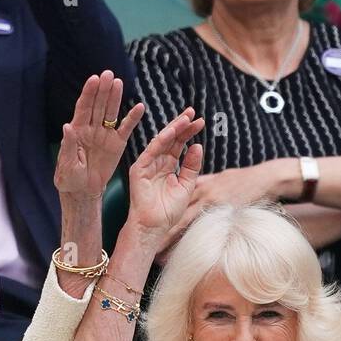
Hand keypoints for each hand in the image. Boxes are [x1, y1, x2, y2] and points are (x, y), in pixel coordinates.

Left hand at [54, 71, 144, 197]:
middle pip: (98, 105)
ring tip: (119, 82)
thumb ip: (67, 145)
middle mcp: (91, 129)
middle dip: (103, 90)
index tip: (94, 79)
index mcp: (77, 131)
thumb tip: (67, 126)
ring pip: (111, 112)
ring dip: (115, 98)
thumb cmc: (69, 178)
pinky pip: (125, 129)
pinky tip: (139, 107)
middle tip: (108, 74)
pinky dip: (132, 118)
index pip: (84, 107)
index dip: (89, 93)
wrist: (82, 191)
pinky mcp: (116, 144)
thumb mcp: (66, 164)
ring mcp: (104, 135)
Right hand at [125, 109, 205, 245]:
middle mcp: (157, 163)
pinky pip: (151, 150)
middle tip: (193, 113)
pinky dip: (162, 140)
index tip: (200, 122)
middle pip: (171, 139)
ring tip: (186, 118)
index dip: (189, 133)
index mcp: (168, 167)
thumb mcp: (186, 186)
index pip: (179, 145)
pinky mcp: (139, 168)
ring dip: (174, 128)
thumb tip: (197, 146)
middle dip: (182, 125)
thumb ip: (191, 167)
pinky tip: (172, 131)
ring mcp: (147, 164)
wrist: (153, 227)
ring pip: (162, 141)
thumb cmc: (168, 212)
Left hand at [154, 160, 287, 254]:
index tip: (150, 230)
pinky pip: (202, 230)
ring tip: (158, 258)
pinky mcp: (223, 212)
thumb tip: (192, 185)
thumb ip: (204, 183)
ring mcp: (212, 204)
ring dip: (171, 241)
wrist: (265, 179)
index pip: (176, 203)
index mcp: (201, 186)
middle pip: (176, 216)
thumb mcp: (220, 178)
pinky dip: (189, 243)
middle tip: (148, 249)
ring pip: (185, 224)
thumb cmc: (243, 180)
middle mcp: (202, 194)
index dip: (161, 216)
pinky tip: (181, 257)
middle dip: (161, 233)